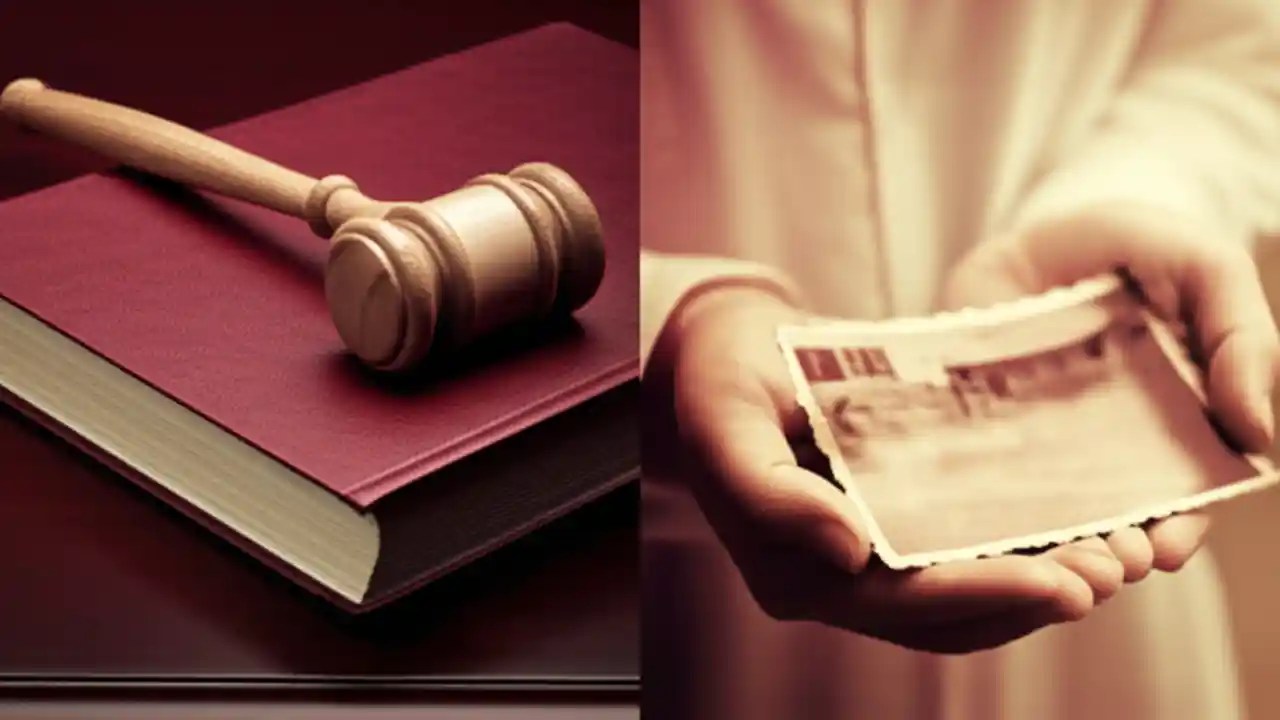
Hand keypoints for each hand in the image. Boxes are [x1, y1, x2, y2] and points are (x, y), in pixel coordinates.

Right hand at [669, 284, 1134, 653]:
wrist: (720, 349)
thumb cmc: (718, 375)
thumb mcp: (725, 418)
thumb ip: (767, 491)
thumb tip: (848, 550)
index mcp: (789, 569)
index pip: (897, 601)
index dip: (980, 595)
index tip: (1059, 582)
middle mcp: (832, 580)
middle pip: (946, 614)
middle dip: (1031, 596)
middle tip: (1111, 572)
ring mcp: (865, 558)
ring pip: (965, 596)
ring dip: (1038, 582)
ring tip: (1114, 557)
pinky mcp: (892, 525)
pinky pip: (963, 554)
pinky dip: (1020, 549)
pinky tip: (1072, 525)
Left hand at [945, 202, 1279, 575]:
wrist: (1038, 224)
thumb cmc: (1134, 246)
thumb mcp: (1204, 266)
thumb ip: (1243, 337)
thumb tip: (1260, 434)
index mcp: (1177, 427)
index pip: (1184, 501)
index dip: (1177, 530)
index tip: (1162, 547)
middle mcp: (1111, 453)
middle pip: (1113, 523)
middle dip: (1111, 554)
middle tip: (1099, 563)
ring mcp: (1042, 447)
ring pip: (1049, 519)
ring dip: (1054, 549)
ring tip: (1049, 558)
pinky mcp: (982, 436)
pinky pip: (984, 489)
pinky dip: (988, 520)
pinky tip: (985, 536)